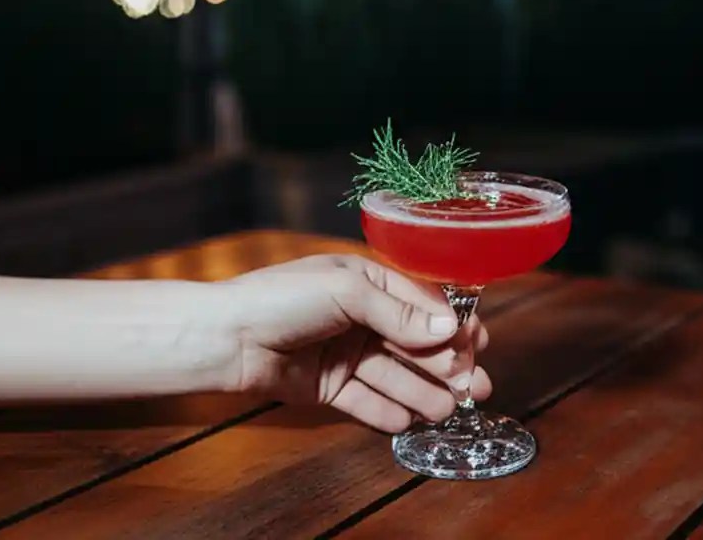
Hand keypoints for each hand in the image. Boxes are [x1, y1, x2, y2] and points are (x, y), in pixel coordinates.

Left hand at [219, 254, 491, 431]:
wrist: (225, 337)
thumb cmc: (281, 298)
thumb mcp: (346, 292)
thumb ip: (398, 312)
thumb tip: (448, 328)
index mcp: (367, 282)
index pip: (421, 304)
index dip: (450, 325)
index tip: (477, 344)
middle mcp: (361, 318)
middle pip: (413, 344)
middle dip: (445, 365)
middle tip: (475, 386)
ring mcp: (346, 354)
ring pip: (394, 375)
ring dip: (423, 391)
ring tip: (448, 410)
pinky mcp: (329, 387)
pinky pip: (366, 401)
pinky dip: (388, 411)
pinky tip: (410, 422)